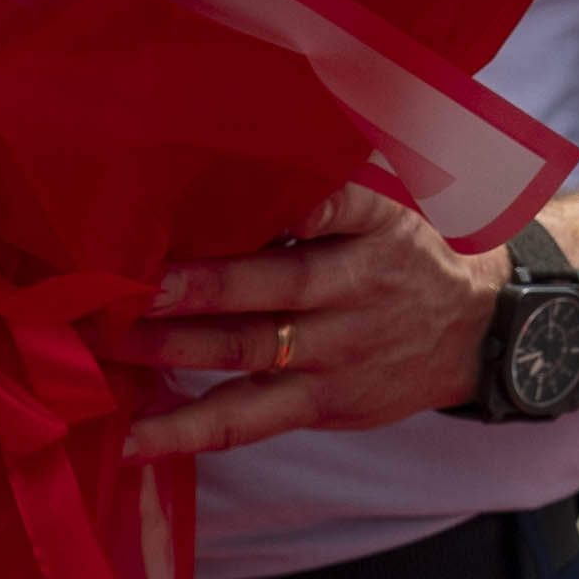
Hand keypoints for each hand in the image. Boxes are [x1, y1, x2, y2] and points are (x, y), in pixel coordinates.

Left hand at [126, 182, 499, 455]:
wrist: (477, 333)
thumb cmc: (410, 256)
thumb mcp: (396, 207)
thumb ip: (332, 186)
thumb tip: (254, 142)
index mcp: (376, 230)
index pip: (334, 206)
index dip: (289, 203)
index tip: (222, 195)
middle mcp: (356, 290)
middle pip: (270, 285)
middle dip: (196, 284)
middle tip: (127, 281)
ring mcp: (336, 353)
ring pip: (243, 351)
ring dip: (168, 348)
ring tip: (102, 343)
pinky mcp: (318, 405)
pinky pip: (243, 422)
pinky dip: (184, 431)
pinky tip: (129, 436)